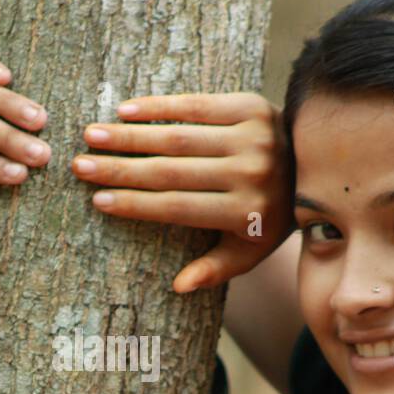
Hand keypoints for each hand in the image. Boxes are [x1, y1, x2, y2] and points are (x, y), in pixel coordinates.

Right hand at [71, 92, 292, 292]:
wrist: (313, 166)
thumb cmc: (268, 216)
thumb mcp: (248, 251)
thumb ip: (214, 270)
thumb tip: (177, 287)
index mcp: (246, 212)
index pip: (177, 207)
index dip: (135, 204)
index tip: (98, 201)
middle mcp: (251, 173)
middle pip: (171, 172)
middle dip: (120, 169)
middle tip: (80, 166)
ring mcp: (252, 137)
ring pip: (179, 137)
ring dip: (130, 136)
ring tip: (92, 135)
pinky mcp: (251, 107)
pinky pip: (197, 105)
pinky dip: (159, 107)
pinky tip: (126, 110)